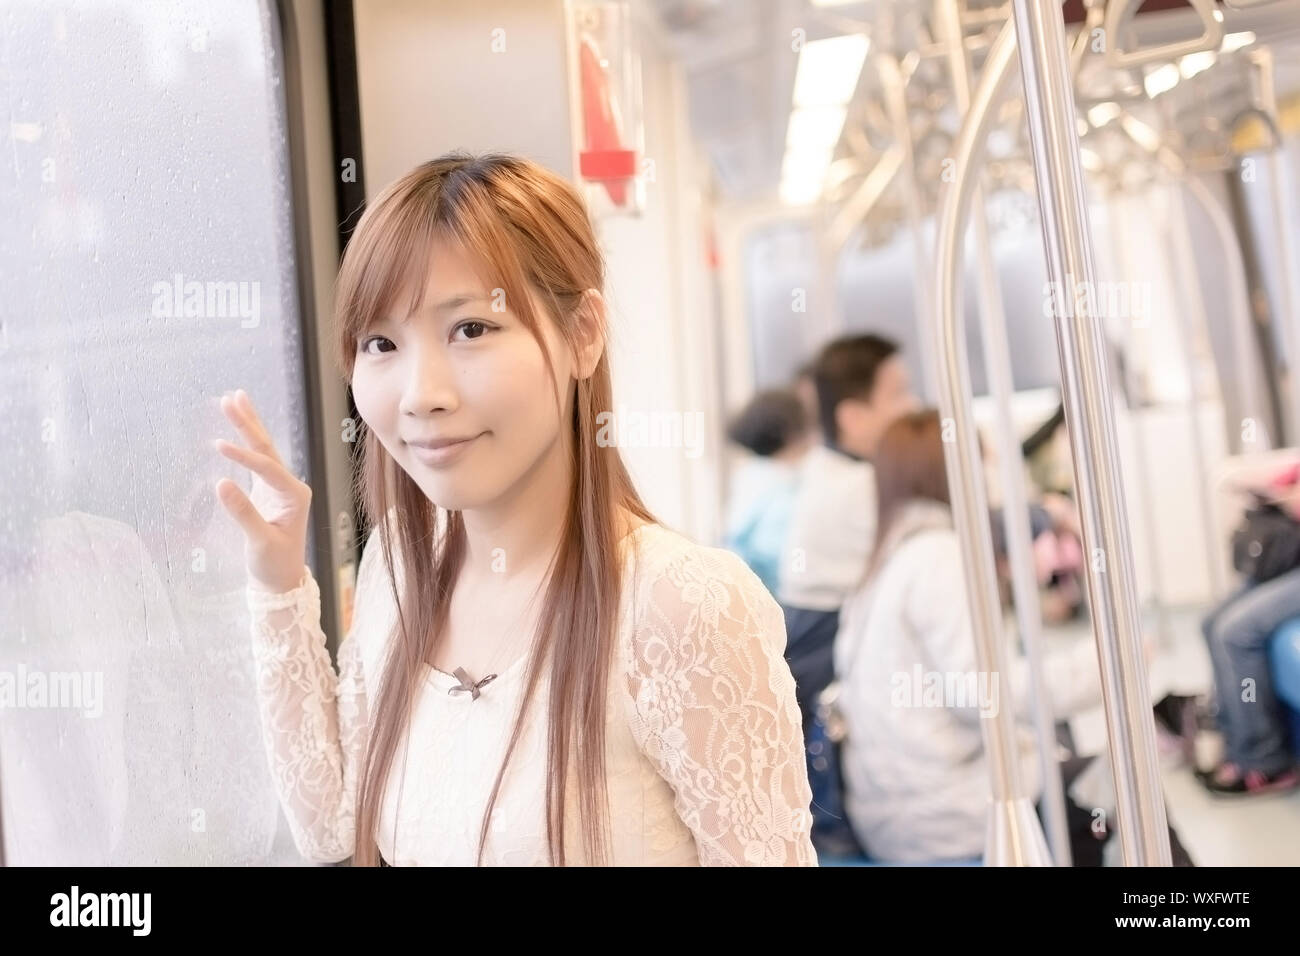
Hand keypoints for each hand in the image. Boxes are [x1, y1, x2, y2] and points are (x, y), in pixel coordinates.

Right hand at [212, 389, 310, 592]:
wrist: (282, 581)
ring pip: (262, 449)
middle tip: (231, 397)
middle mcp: (291, 486)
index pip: (267, 468)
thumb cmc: (275, 564)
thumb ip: (243, 512)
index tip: (218, 446)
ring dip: (248, 425)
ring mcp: (279, 487)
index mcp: (295, 495)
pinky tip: (237, 426)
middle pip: (267, 448)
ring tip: (234, 398)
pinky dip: (245, 443)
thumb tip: (221, 483)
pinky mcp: (267, 491)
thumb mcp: (260, 541)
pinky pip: (255, 461)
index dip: (243, 456)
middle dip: (249, 423)